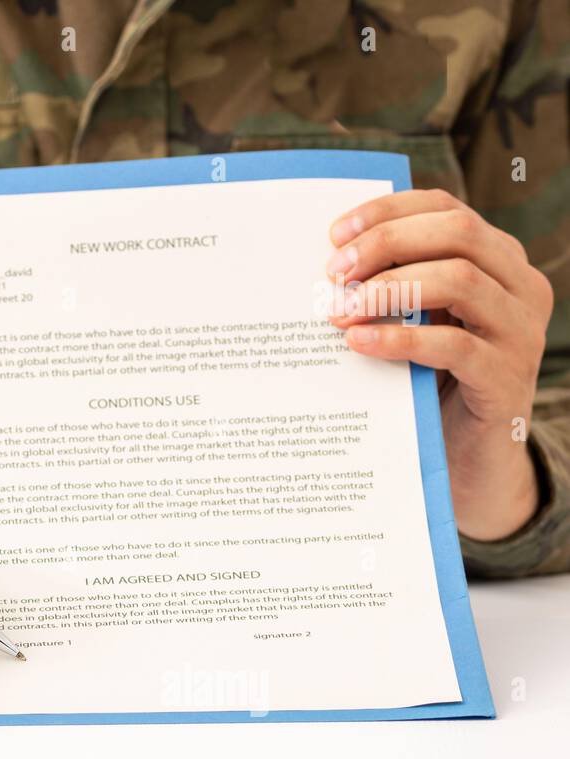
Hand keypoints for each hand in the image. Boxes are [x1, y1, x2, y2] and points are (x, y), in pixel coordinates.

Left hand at [326, 189, 553, 539]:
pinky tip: (358, 343)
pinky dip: (401, 339)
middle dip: (387, 244)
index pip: (448, 209)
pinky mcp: (506, 378)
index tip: (335, 233)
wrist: (468, 458)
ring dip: (390, 290)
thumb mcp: (416, 322)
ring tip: (340, 310)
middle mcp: (520, 287)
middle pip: (457, 234)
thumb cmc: (430, 380)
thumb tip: (328, 262)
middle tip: (334, 272)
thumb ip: (392, 287)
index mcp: (499, 261)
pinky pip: (455, 346)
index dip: (389, 212)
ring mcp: (521, 332)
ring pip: (461, 280)